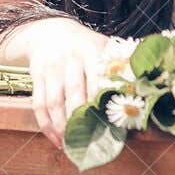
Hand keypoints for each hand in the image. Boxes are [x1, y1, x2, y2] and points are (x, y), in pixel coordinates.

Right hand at [20, 18, 110, 149]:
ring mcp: (51, 68)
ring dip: (61, 126)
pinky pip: (39, 104)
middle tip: (89, 140)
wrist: (51, 31)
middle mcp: (70, 58)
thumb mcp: (102, 47)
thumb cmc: (84, 45)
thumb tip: (138, 91)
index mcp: (92, 50)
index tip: (109, 122)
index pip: (97, 78)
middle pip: (74, 92)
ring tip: (70, 144)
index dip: (101, 102)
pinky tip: (56, 139)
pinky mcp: (37, 77)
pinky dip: (46, 125)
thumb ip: (118, 66)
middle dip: (80, 118)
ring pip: (54, 102)